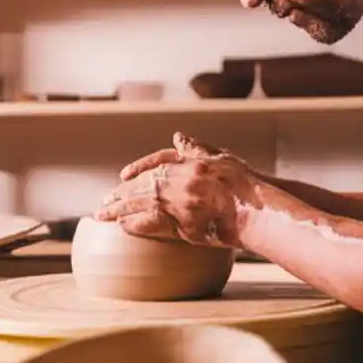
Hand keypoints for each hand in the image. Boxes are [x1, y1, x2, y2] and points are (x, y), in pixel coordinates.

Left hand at [95, 132, 256, 247]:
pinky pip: (155, 224)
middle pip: (145, 185)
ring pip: (144, 204)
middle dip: (121, 194)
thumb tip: (177, 136)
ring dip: (121, 209)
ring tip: (103, 215)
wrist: (259, 210)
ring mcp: (183, 203)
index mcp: (192, 164)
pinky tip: (123, 226)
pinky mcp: (186, 225)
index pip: (157, 163)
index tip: (122, 177)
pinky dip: (137, 224)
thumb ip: (197, 148)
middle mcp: (184, 181)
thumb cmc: (245, 184)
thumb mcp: (223, 158)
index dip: (138, 169)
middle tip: (103, 202)